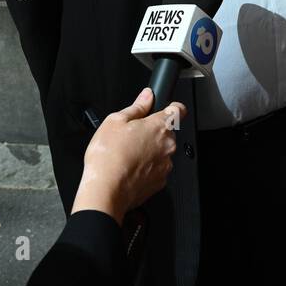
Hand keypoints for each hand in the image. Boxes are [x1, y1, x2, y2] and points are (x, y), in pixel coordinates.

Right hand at [72, 88, 185, 225]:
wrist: (106, 190)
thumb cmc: (108, 156)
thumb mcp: (115, 121)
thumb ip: (136, 106)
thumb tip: (146, 95)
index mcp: (160, 126)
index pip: (179, 110)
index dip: (172, 107)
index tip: (167, 108)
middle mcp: (168, 145)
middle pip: (167, 133)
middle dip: (152, 133)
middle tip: (132, 137)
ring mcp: (166, 164)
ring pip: (161, 152)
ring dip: (150, 151)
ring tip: (127, 155)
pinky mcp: (160, 181)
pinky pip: (156, 169)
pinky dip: (146, 168)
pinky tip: (130, 168)